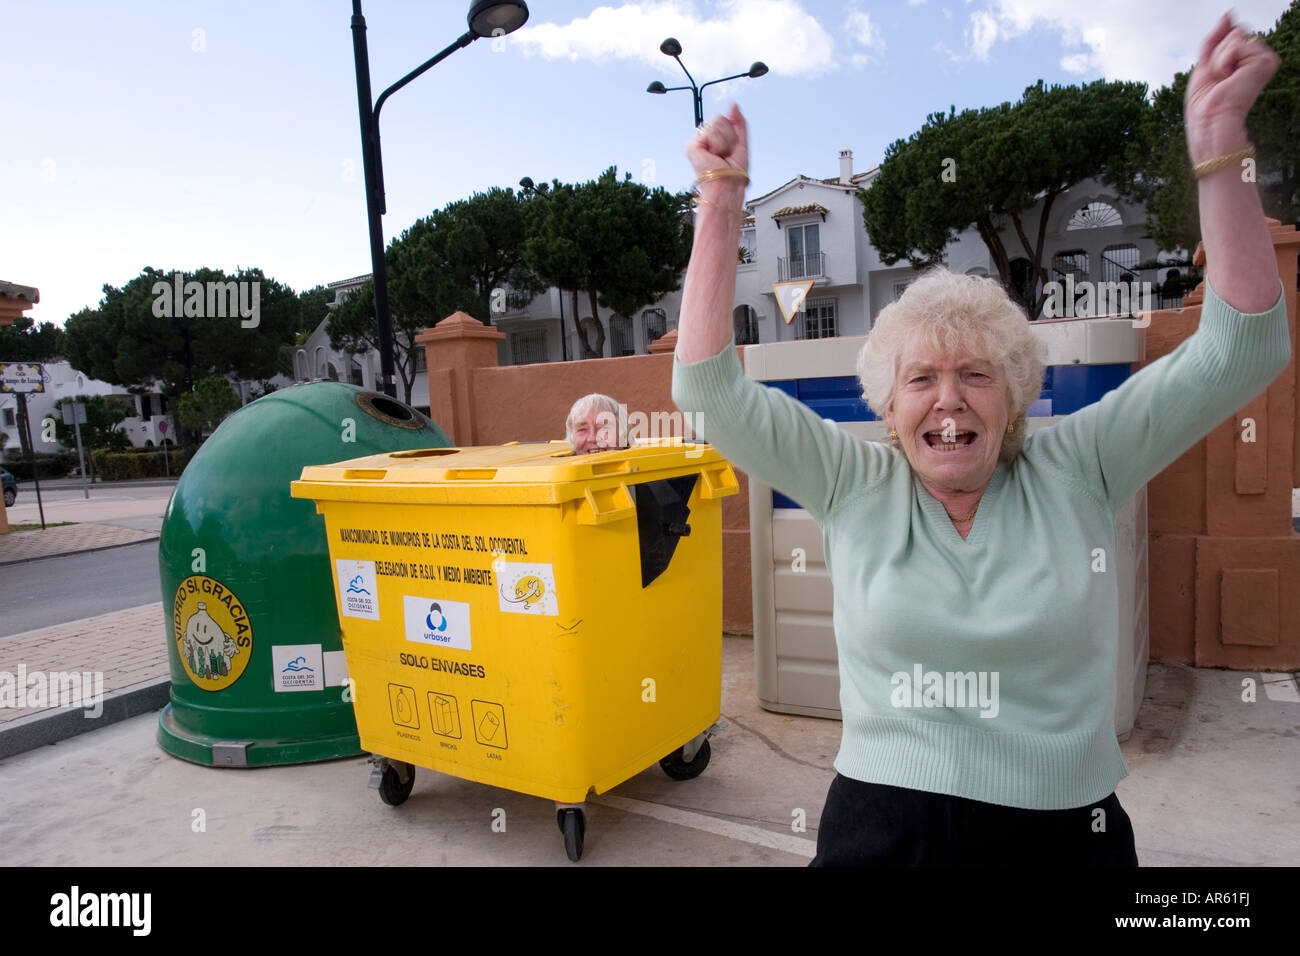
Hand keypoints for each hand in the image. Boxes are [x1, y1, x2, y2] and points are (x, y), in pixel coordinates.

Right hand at [685, 103, 748, 194]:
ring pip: (716, 123)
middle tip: (725, 154)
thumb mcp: (741, 142)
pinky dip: (717, 144)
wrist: (727, 184)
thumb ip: (738, 122)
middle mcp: (704, 138)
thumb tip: (733, 104)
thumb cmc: (733, 171)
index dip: (732, 134)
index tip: (730, 151)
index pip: (724, 119)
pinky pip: (710, 132)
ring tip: (720, 156)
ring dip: (724, 141)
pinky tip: (713, 156)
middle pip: (720, 118)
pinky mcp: (691, 146)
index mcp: (714, 138)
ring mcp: (696, 142)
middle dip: (729, 136)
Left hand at [1185, 13, 1278, 163]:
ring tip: (1224, 79)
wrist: (1210, 121)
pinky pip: (1237, 44)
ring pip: (1236, 36)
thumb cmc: (1205, 102)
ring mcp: (1264, 59)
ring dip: (1220, 59)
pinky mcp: (1265, 62)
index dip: (1215, 51)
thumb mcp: (1205, 63)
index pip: (1231, 33)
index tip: (1215, 75)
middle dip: (1217, 54)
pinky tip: (1229, 78)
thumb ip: (1216, 37)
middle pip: (1234, 32)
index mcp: (1245, 60)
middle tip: (1219, 78)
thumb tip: (1229, 14)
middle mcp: (1259, 58)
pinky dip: (1224, 61)